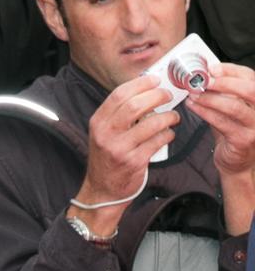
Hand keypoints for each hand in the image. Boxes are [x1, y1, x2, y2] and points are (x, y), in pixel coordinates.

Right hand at [70, 74, 178, 233]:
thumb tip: (147, 91)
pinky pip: (158, 141)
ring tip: (173, 118)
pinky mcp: (133, 161)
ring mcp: (119, 148)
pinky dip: (168, 135)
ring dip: (168, 117)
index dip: (141, 84)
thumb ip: (120, 114)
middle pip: (135, 105)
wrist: (103, 190)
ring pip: (151, 123)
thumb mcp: (105, 133)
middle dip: (157, 96)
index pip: (120, 95)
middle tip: (168, 96)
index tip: (156, 80)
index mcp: (98, 122)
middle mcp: (105, 134)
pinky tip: (168, 135)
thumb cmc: (108, 157)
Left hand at [186, 63, 254, 176]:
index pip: (251, 77)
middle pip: (250, 89)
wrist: (235, 162)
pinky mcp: (243, 140)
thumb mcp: (230, 109)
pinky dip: (205, 112)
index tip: (211, 68)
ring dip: (210, 98)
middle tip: (202, 81)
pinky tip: (193, 107)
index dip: (231, 70)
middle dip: (224, 82)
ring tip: (193, 94)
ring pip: (234, 106)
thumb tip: (203, 75)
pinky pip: (222, 123)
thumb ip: (222, 94)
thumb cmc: (232, 132)